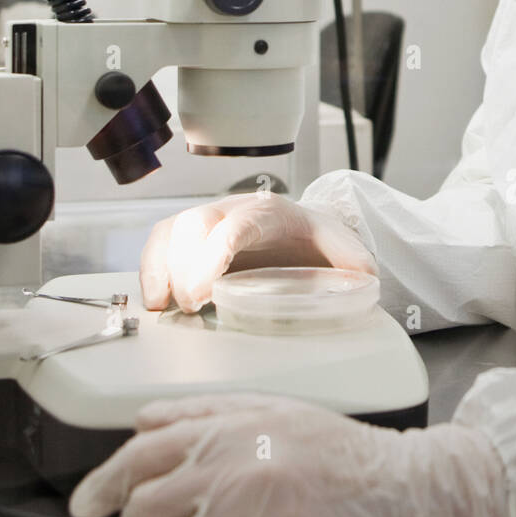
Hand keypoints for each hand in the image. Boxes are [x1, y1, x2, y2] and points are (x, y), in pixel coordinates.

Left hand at [69, 393, 515, 516]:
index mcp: (230, 428)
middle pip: (144, 512)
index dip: (104, 484)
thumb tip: (141, 420)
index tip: (86, 504)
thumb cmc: (342, 455)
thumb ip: (203, 413)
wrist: (408, 494)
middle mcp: (233, 470)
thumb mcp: (273, 410)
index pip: (140, 454)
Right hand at [139, 192, 375, 311]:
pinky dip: (151, 268)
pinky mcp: (188, 235)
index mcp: (268, 212)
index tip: (208, 289)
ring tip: (163, 306)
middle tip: (191, 306)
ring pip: (171, 231)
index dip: (216, 254)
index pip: (236, 225)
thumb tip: (365, 278)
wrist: (296, 226)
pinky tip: (154, 300)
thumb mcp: (337, 244)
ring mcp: (206, 220)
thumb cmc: (311, 238)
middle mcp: (230, 209)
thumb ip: (352, 258)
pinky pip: (159, 242)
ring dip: (161, 267)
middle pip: (196, 225)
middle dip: (186, 266)